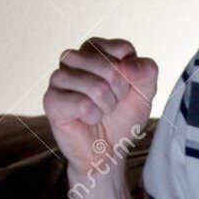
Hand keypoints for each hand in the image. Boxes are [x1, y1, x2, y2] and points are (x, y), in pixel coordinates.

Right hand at [43, 36, 157, 176]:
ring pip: (97, 86)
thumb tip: (127, 65)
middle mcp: (73, 59)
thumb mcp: (145, 92)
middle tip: (111, 103)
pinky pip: (83, 105)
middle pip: (110, 66)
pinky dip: (93, 117)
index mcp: (94, 49)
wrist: (108, 150)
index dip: (132, 74)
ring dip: (106, 106)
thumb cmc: (122, 117)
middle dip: (119, 92)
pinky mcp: (51, 99)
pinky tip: (86, 120)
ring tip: (99, 111)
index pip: (123, 49)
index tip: (124, 88)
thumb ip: (147, 70)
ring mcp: (59, 77)